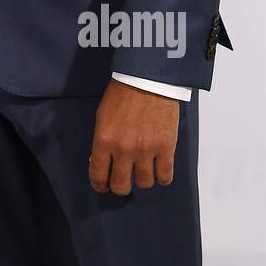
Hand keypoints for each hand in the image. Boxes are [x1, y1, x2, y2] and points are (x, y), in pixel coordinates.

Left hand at [89, 79, 179, 194]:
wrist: (147, 79)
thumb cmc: (121, 95)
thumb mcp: (102, 117)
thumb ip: (102, 142)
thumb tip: (101, 162)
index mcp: (104, 141)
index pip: (98, 176)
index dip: (100, 185)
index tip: (103, 185)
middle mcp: (124, 150)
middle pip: (121, 186)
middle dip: (120, 186)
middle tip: (123, 180)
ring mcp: (146, 151)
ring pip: (144, 183)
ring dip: (142, 179)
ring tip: (142, 169)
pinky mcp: (167, 148)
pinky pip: (165, 177)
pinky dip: (162, 177)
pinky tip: (159, 169)